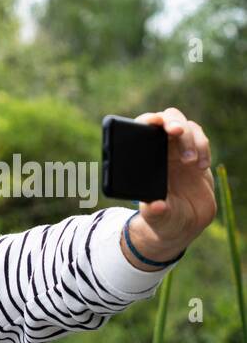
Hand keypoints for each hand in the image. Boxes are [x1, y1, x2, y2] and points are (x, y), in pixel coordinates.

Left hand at [125, 107, 215, 264]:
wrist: (184, 223)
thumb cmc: (163, 218)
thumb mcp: (156, 218)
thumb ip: (154, 212)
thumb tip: (155, 206)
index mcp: (141, 160)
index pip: (140, 130)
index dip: (146, 121)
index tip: (153, 123)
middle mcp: (159, 150)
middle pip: (166, 119)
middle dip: (173, 121)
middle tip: (176, 131)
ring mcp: (178, 151)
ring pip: (187, 126)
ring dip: (191, 139)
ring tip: (191, 163)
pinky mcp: (196, 154)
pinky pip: (201, 139)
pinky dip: (204, 148)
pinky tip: (201, 167)